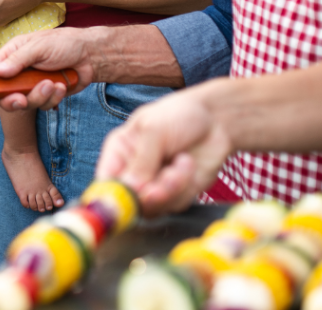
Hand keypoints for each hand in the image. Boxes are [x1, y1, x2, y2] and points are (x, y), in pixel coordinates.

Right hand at [0, 27, 100, 110]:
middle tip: (22, 100)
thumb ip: (18, 60)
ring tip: (53, 84)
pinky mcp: (46, 94)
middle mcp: (19, 71)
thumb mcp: (39, 47)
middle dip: (15, 100)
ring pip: (26, 102)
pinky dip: (53, 98)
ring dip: (40, 96)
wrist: (90, 55)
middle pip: (6, 93)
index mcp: (13, 54)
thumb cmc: (64, 44)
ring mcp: (32, 84)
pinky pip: (43, 105)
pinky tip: (62, 86)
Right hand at [94, 83, 232, 216]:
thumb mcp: (154, 130)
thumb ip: (141, 160)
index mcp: (119, 152)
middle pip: (128, 201)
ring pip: (153, 206)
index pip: (105, 182)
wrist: (216, 120)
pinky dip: (184, 187)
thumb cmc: (180, 115)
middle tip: (159, 188)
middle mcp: (133, 172)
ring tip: (183, 162)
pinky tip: (188, 163)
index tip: (124, 200)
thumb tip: (130, 189)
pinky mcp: (176, 195)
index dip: (110, 196)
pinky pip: (174, 205)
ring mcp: (154, 185)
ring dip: (170, 188)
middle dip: (147, 195)